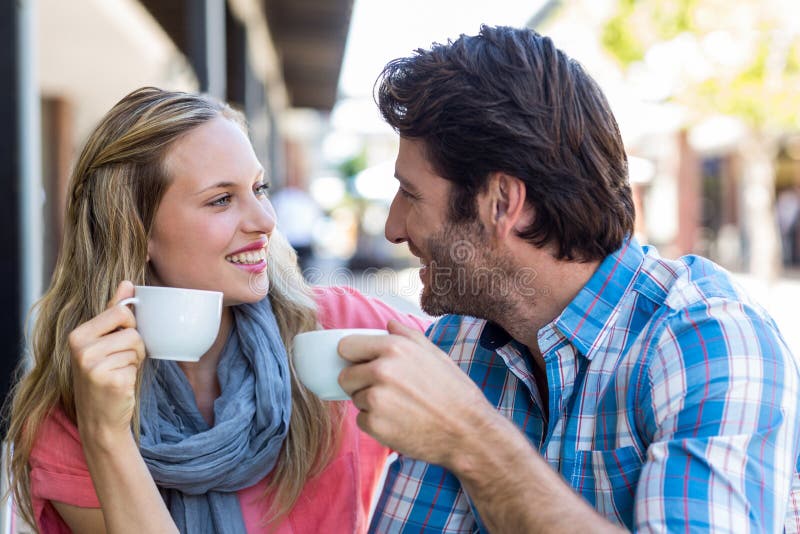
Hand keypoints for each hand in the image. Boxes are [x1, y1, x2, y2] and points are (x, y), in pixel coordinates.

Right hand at [68, 281, 145, 447]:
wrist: (100, 418)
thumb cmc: (105, 376)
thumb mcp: (104, 341)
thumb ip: (114, 311)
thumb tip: (127, 283)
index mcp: (78, 335)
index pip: (120, 312)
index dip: (129, 326)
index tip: (118, 342)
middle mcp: (81, 349)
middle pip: (131, 329)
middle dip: (135, 344)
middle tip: (121, 360)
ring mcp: (93, 365)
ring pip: (137, 346)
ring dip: (135, 360)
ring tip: (119, 372)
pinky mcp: (110, 380)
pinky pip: (136, 364)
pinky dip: (134, 373)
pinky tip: (120, 384)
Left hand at [337, 319, 496, 466]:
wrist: (467, 431)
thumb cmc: (453, 391)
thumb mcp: (435, 354)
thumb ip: (407, 336)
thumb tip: (389, 323)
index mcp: (393, 347)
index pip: (346, 346)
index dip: (354, 357)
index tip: (363, 365)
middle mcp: (381, 370)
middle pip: (345, 375)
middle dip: (360, 383)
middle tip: (387, 391)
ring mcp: (376, 399)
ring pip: (355, 399)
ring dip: (370, 404)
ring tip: (400, 407)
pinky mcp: (374, 425)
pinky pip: (362, 420)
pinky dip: (375, 423)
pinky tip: (399, 422)